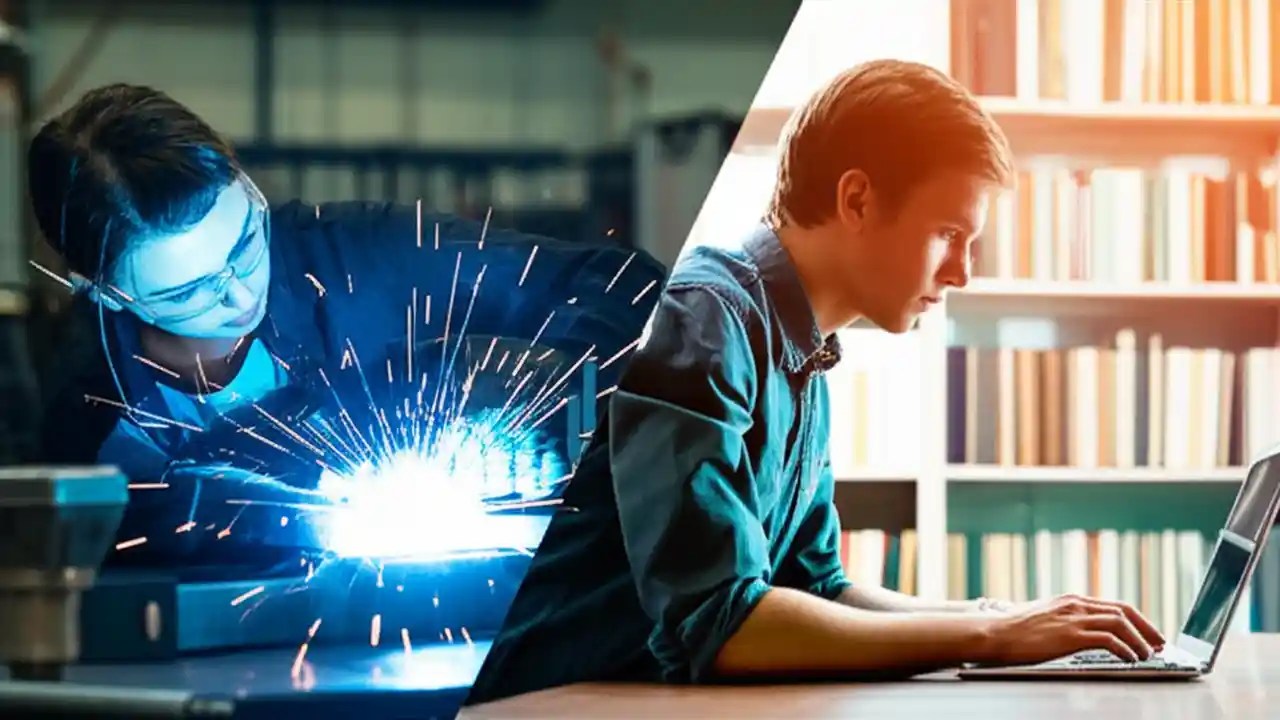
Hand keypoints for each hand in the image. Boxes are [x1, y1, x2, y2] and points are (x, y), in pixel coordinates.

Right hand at [977, 593, 1165, 665]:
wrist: (996, 633)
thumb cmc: (1016, 630)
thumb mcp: (1047, 617)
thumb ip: (1068, 619)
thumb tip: (1086, 631)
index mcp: (1072, 600)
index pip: (1116, 605)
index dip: (1138, 619)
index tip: (1149, 633)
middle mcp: (1076, 604)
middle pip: (1124, 610)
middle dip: (1147, 628)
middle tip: (1159, 643)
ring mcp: (1073, 618)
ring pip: (1120, 623)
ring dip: (1139, 640)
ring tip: (1147, 654)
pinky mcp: (1069, 635)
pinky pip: (1108, 639)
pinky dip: (1124, 648)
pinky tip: (1129, 658)